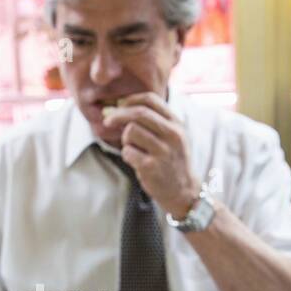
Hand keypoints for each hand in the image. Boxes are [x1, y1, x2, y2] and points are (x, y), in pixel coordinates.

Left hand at [102, 92, 198, 218]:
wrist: (183, 190)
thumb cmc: (171, 161)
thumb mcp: (172, 137)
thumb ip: (154, 121)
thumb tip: (119, 107)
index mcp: (176, 123)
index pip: (151, 99)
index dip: (131, 100)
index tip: (120, 106)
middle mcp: (172, 135)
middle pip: (138, 113)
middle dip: (118, 115)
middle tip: (107, 121)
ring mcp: (163, 151)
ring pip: (131, 131)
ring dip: (126, 140)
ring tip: (134, 149)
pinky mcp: (151, 166)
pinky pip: (127, 151)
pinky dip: (126, 155)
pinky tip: (135, 161)